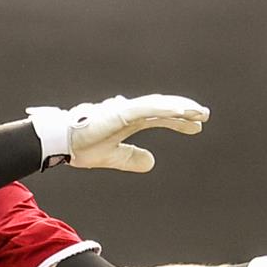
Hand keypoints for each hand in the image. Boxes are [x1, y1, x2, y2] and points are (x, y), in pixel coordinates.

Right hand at [27, 94, 208, 172]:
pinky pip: (148, 109)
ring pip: (159, 105)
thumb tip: (152, 162)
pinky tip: (180, 112)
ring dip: (180, 107)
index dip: (178, 121)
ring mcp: (126, 110)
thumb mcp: (113, 157)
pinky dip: (165, 109)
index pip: (159, 118)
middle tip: (204, 115)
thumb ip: (132, 158)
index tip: (196, 127)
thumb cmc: (82, 146)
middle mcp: (130, 112)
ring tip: (198, 112)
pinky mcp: (121, 112)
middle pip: (163, 108)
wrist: (62, 143)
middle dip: (185, 110)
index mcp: (129, 121)